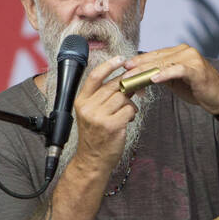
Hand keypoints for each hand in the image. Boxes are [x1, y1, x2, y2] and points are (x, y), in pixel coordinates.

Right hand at [71, 55, 136, 176]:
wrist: (92, 160)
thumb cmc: (95, 137)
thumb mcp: (92, 114)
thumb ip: (103, 97)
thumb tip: (124, 80)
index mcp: (81, 101)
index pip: (95, 76)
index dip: (109, 65)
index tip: (121, 59)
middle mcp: (88, 107)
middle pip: (114, 85)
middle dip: (128, 84)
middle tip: (137, 87)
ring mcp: (99, 116)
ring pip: (123, 97)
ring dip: (130, 103)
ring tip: (127, 112)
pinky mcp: (111, 125)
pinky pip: (129, 109)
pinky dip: (132, 113)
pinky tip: (127, 120)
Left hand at [119, 43, 218, 114]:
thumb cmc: (198, 89)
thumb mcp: (175, 81)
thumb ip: (160, 75)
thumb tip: (141, 77)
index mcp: (178, 52)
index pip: (154, 55)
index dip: (139, 61)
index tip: (124, 67)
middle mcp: (184, 51)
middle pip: (156, 58)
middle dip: (138, 67)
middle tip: (123, 74)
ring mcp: (191, 58)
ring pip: (164, 64)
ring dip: (146, 71)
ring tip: (132, 77)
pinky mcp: (197, 69)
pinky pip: (177, 70)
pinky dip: (164, 74)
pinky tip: (153, 79)